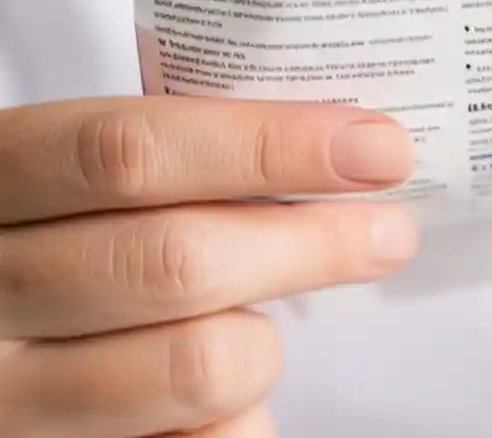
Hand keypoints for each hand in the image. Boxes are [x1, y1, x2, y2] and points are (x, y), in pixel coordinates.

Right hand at [0, 97, 419, 436]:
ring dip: (266, 342)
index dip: (267, 146)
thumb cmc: (64, 240)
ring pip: (197, 367)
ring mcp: (11, 393)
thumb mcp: (81, 184)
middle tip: (388, 233)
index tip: (374, 148)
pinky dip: (241, 418)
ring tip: (269, 326)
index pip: (127, 153)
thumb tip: (343, 151)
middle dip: (312, 245)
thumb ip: (174, 165)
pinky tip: (233, 392)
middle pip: (176, 262)